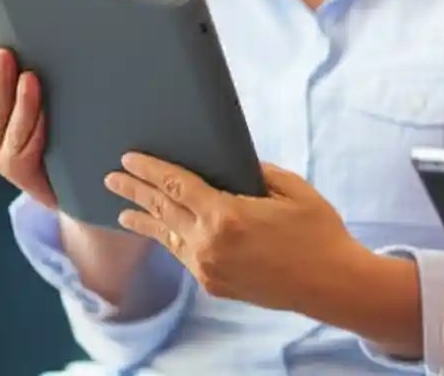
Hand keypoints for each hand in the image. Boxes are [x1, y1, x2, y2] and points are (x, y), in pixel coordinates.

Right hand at [0, 13, 56, 208]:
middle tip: (5, 54)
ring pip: (3, 127)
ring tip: (29, 77)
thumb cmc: (37, 126)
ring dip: (18, 103)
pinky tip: (44, 113)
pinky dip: (32, 129)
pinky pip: (22, 150)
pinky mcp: (19, 173)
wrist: (67, 178)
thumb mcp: (15, 89)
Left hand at [104, 154, 364, 311]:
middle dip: (135, 192)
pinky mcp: (216, 285)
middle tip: (112, 178)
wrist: (331, 284)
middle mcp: (208, 244)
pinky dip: (170, 241)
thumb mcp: (291, 188)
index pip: (176, 186)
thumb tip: (234, 166)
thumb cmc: (317, 232)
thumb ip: (257, 173)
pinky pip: (185, 256)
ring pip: (168, 238)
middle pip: (162, 211)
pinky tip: (163, 234)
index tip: (129, 158)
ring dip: (144, 221)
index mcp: (225, 215)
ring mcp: (209, 269)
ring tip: (124, 210)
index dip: (150, 170)